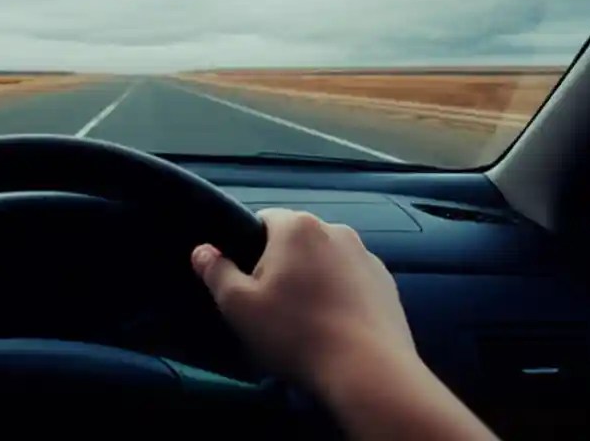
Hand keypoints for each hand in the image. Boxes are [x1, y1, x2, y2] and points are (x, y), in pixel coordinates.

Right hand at [190, 208, 415, 388]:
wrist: (368, 371)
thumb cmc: (295, 333)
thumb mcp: (239, 307)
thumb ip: (216, 272)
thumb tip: (202, 250)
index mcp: (297, 227)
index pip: (263, 220)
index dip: (248, 249)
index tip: (247, 283)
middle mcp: (336, 230)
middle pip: (296, 241)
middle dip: (282, 265)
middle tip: (272, 306)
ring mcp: (366, 256)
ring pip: (326, 260)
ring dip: (313, 279)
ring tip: (307, 321)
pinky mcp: (387, 283)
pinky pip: (352, 281)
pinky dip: (341, 295)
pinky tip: (336, 327)